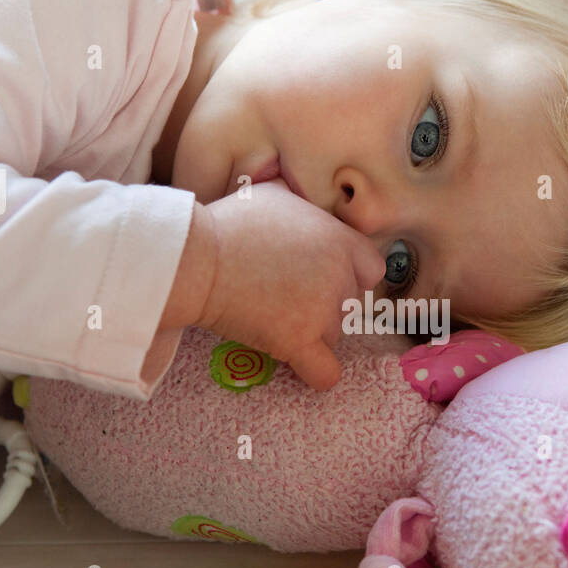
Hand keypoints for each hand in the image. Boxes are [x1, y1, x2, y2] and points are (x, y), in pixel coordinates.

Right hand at [195, 179, 386, 390]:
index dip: (349, 276)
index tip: (320, 278)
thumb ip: (304, 206)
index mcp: (339, 240)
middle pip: (349, 306)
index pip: (371, 270)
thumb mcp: (275, 195)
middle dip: (323, 305)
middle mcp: (339, 275)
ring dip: (309, 333)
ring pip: (333, 336)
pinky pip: (326, 373)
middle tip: (284, 296)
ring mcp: (321, 311)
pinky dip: (316, 372)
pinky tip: (302, 363)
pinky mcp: (298, 341)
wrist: (196, 259)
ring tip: (271, 315)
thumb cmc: (229, 224)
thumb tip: (305, 205)